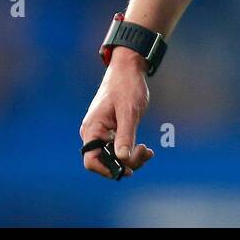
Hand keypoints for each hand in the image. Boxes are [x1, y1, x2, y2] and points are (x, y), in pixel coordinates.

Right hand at [79, 48, 155, 178]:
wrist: (128, 69)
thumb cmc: (127, 86)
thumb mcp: (129, 111)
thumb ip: (125, 135)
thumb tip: (123, 159)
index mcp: (93, 128)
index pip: (91, 161)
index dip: (107, 170)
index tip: (128, 170)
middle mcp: (93, 132)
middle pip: (104, 161)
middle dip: (126, 162)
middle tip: (145, 153)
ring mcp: (102, 132)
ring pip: (113, 155)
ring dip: (131, 158)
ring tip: (147, 151)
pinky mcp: (111, 130)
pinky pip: (118, 147)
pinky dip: (131, 150)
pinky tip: (144, 149)